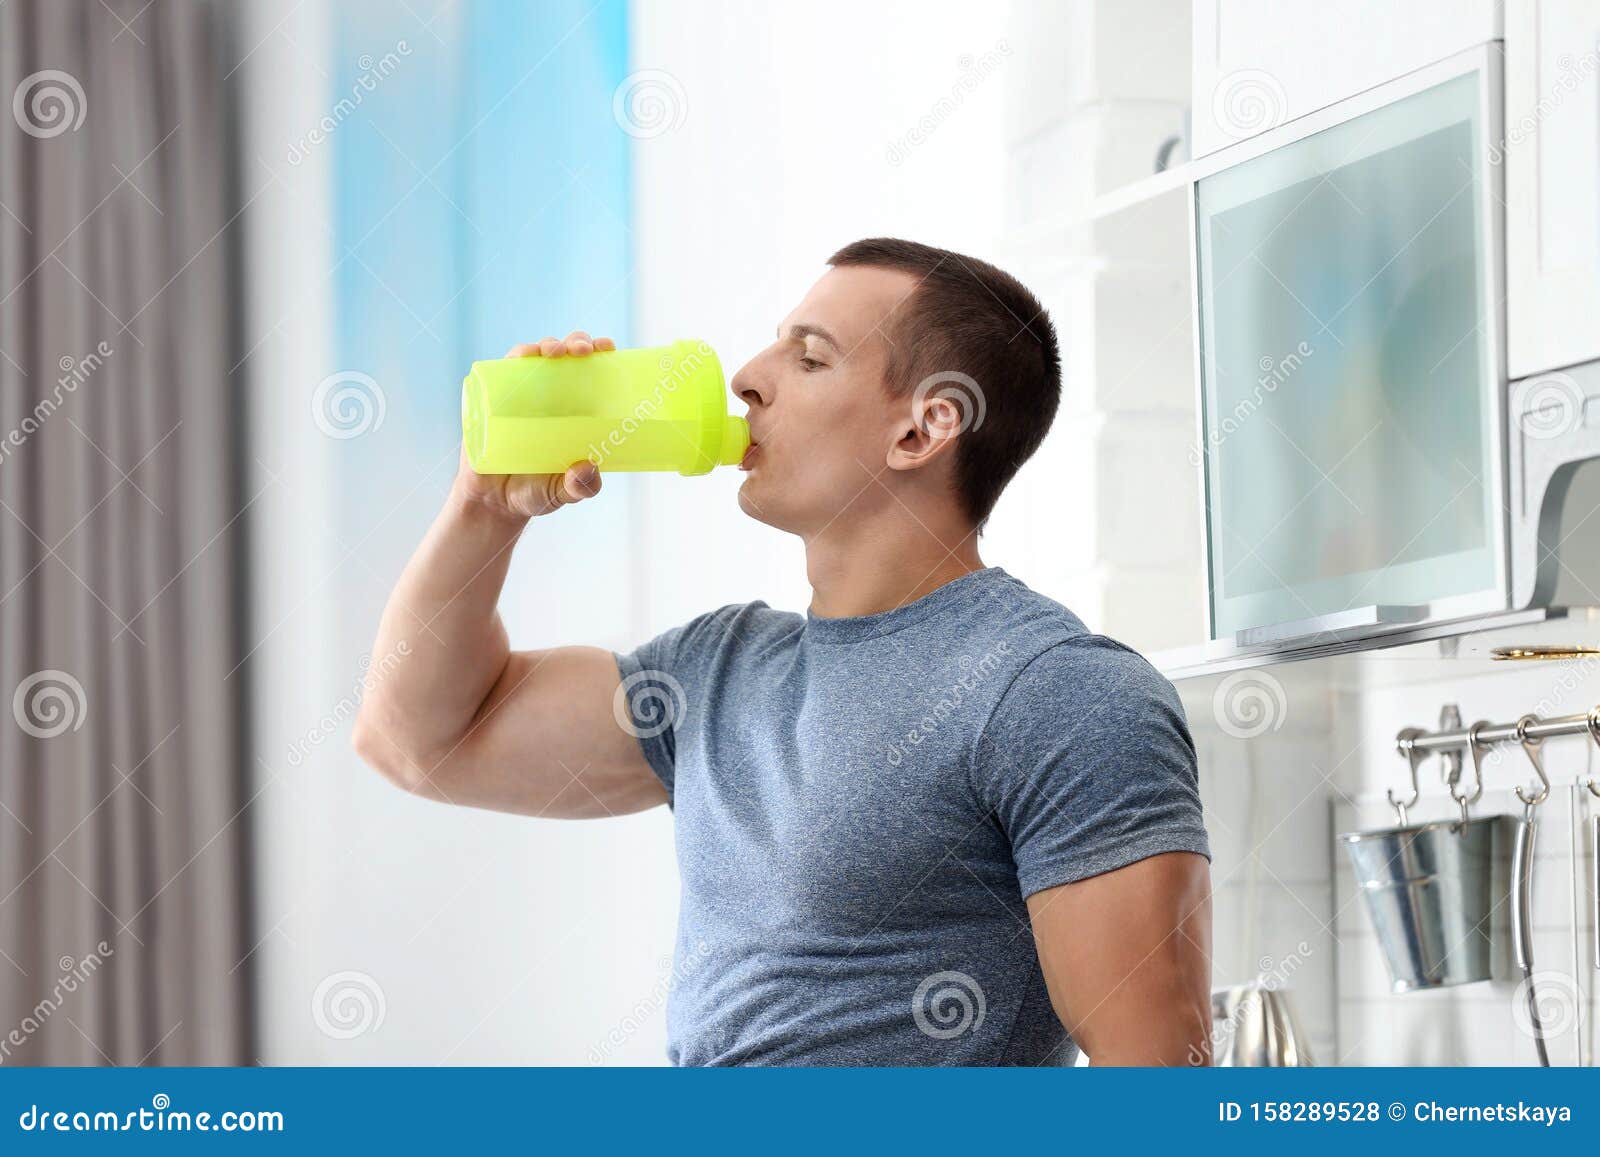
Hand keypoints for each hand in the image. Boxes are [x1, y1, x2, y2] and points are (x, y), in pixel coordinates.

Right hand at [453, 331, 616, 521]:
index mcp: (576, 409)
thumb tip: (589, 468)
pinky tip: (524, 355)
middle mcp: (551, 395)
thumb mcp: (563, 492)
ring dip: (547, 345)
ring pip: (536, 356)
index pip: (593, 371)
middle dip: (577, 342)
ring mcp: (522, 394)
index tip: (607, 347)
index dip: (601, 352)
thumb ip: (581, 487)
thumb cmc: (536, 493)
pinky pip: (503, 369)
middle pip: (567, 355)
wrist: (493, 502)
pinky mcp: (494, 398)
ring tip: (554, 353)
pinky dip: (515, 357)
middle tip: (583, 350)